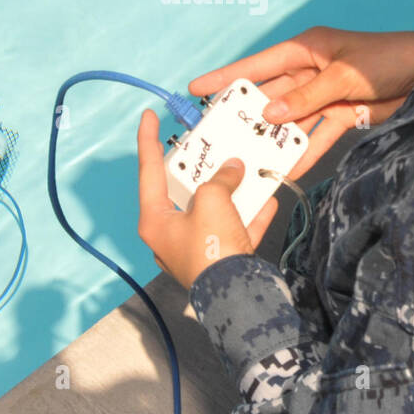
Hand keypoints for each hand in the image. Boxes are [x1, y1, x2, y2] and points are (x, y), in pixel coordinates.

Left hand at [136, 109, 277, 289]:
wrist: (238, 297)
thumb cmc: (211, 247)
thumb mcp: (211, 201)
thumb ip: (219, 179)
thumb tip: (233, 169)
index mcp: (155, 220)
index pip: (147, 171)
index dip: (147, 140)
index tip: (148, 115)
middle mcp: (170, 236)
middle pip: (182, 193)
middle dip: (198, 170)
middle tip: (203, 145)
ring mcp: (196, 251)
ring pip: (212, 212)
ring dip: (229, 192)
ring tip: (242, 169)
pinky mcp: (221, 262)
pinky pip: (234, 231)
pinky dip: (249, 216)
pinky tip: (266, 199)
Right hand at [189, 26, 413, 179]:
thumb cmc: (388, 58)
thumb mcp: (345, 74)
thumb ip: (307, 96)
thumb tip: (270, 114)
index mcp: (306, 49)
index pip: (258, 64)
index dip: (227, 76)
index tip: (196, 88)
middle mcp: (310, 70)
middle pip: (271, 95)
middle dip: (247, 114)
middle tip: (218, 135)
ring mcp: (325, 94)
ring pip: (291, 119)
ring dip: (275, 138)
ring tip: (249, 159)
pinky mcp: (343, 113)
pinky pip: (317, 134)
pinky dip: (305, 150)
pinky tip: (288, 169)